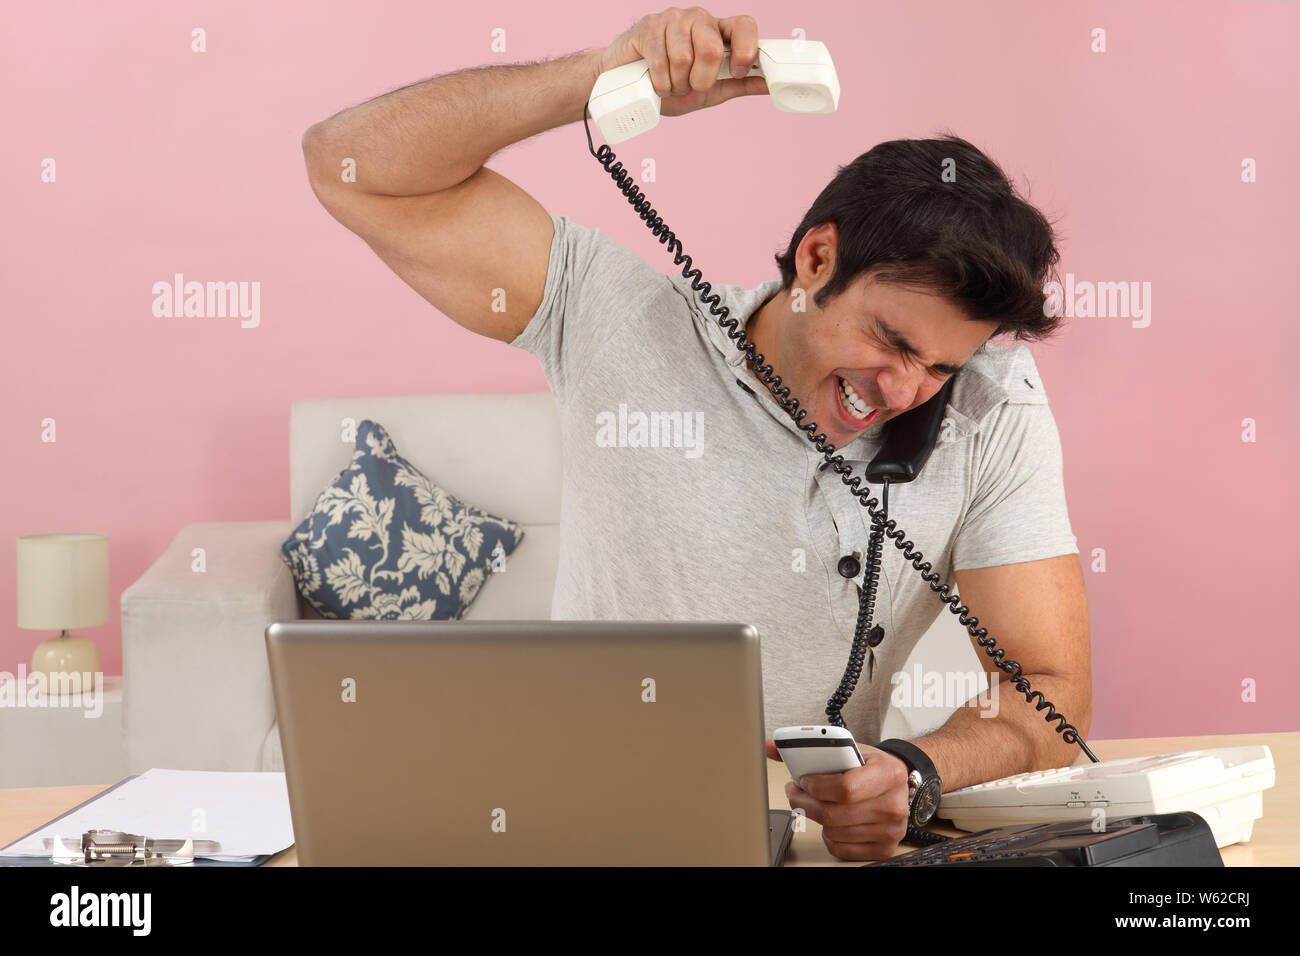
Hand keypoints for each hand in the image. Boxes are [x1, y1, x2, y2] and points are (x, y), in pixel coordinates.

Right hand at [597, 6, 768, 117]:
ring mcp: (672, 20)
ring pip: (684, 57)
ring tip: (670, 85)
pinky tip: (657, 83)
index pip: (744, 25)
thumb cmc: (671, 84)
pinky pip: (660, 59)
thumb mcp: (710, 90)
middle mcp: (698, 19)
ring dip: (676, 83)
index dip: (746, 49)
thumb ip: (738, 84)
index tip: (738, 70)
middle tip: (690, 87)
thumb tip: (769, 84)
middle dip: (701, 80)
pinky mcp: (648, 27)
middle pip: (712, 48)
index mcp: (718, 31)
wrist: (629, 85)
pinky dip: (660, 82)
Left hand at [765, 737, 911, 860]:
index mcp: (888, 773)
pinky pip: (840, 849)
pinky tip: (831, 821)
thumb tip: (772, 746)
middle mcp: (893, 804)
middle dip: (804, 803)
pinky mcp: (884, 848)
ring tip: (814, 804)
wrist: (897, 781)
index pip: (845, 788)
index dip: (817, 787)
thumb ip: (812, 747)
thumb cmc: (871, 765)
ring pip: (834, 832)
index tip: (803, 781)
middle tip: (795, 793)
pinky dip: (828, 836)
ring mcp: (891, 830)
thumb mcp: (849, 748)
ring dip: (815, 819)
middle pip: (834, 814)